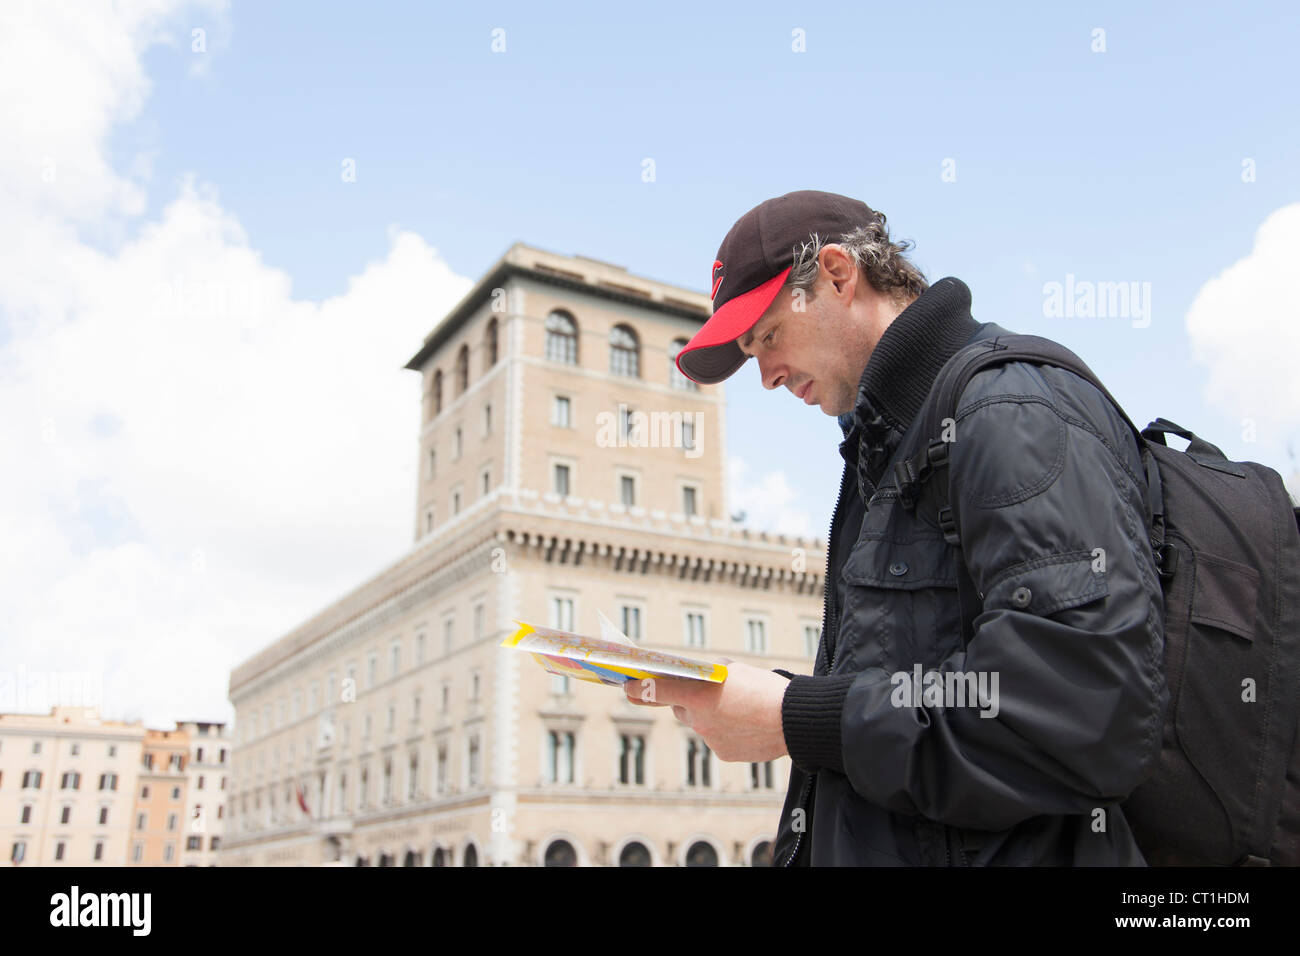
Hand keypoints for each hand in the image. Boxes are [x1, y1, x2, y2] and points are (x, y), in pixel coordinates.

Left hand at [623, 660, 790, 762]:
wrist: (794, 720)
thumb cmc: (766, 688)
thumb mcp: (735, 671)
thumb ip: (711, 676)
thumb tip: (702, 679)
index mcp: (697, 692)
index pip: (655, 689)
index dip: (637, 688)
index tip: (625, 687)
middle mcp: (698, 718)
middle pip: (681, 707)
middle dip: (688, 700)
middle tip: (700, 693)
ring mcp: (709, 739)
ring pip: (700, 724)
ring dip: (711, 716)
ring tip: (736, 708)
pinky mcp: (723, 753)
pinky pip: (717, 739)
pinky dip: (726, 732)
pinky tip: (746, 724)